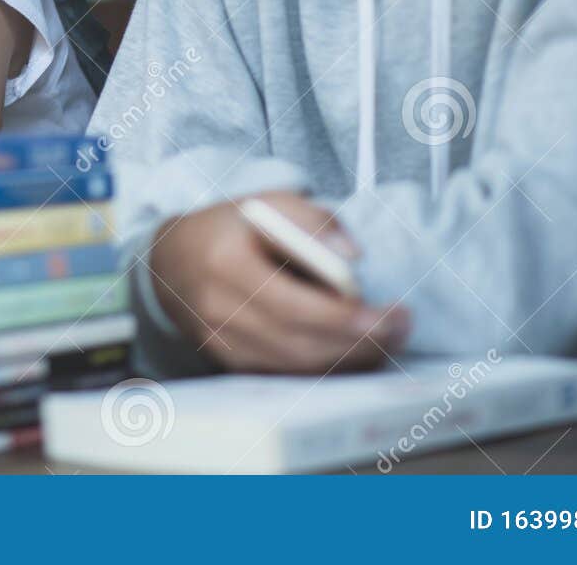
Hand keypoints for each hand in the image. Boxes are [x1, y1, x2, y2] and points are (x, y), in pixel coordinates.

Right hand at [147, 193, 409, 372]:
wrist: (173, 260)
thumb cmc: (231, 228)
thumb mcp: (269, 204)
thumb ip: (313, 221)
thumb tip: (354, 257)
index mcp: (226, 264)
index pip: (296, 305)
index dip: (350, 318)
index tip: (395, 312)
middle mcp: (218, 311)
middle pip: (302, 343)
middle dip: (362, 342)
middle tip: (403, 328)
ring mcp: (221, 343)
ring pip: (298, 364)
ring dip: (351, 358)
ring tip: (389, 339)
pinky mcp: (230, 362)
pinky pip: (288, 372)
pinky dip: (328, 364)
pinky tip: (356, 350)